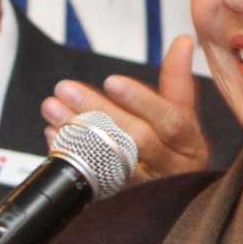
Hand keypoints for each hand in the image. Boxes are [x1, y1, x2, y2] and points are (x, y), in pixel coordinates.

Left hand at [41, 34, 209, 181]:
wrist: (175, 197)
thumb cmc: (175, 149)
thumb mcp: (182, 114)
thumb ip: (178, 79)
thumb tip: (184, 40)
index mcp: (190, 144)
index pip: (171, 120)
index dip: (142, 100)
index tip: (112, 80)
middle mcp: (174, 169)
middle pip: (138, 140)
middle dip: (99, 112)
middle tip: (66, 89)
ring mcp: (149, 189)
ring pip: (113, 161)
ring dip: (79, 133)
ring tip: (52, 108)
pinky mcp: (124, 202)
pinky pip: (96, 180)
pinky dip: (73, 156)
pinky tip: (54, 137)